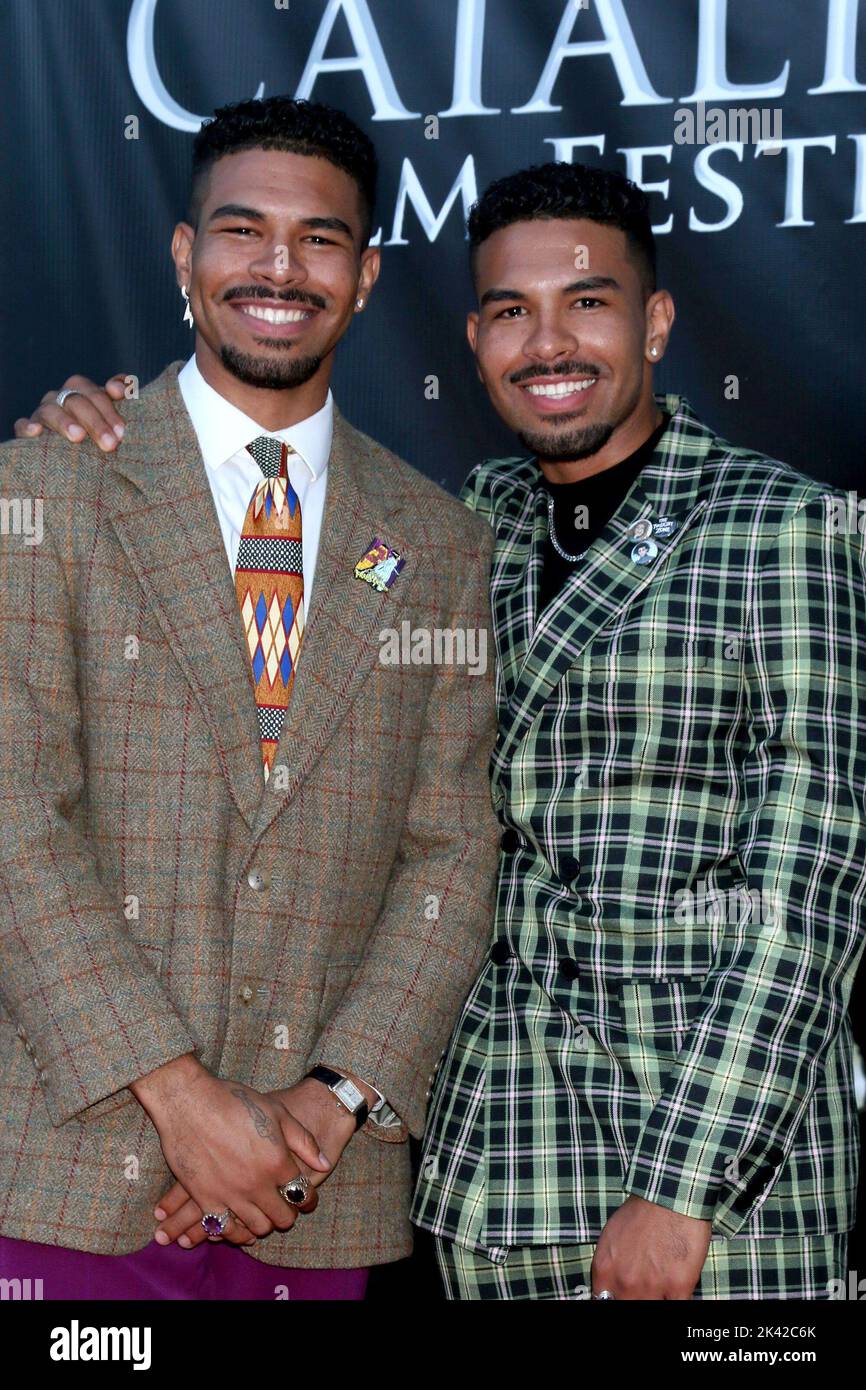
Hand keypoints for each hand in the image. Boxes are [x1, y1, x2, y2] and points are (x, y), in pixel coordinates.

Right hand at [13, 373, 127, 450]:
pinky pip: (22, 425)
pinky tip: (37, 433)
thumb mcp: (117, 426)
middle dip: (95, 421)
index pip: (94, 392)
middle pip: (75, 400)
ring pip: (50, 410)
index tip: (122, 421)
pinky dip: (28, 426)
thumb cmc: (104, 443)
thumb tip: (120, 389)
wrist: (80, 467)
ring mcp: (44, 414)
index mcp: (85, 395)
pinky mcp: (27, 431)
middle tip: (111, 443)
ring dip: (65, 422)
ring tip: (79, 437)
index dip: (108, 402)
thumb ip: (125, 403)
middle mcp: (63, 399)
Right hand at [131, 1054, 331, 1247]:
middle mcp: (256, 1184)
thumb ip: (303, 1141)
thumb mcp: (277, 1112)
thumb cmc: (234, 1101)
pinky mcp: (205, 1199)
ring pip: (257, 1227)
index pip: (302, 1194)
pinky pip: (225, 1229)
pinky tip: (239, 1226)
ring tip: (265, 1216)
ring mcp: (230, 1195)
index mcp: (277, 1162)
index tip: (307, 1200)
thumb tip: (324, 1162)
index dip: (309, 1200)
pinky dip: (236, 1233)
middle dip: (288, 1214)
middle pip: (281, 1217)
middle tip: (286, 1209)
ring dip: (265, 1224)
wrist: (189, 1102)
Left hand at [591, 1195, 711, 1299]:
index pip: (600, 1301)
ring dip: (655, 1298)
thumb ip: (609, 1266)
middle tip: (642, 1288)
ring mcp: (652, 1287)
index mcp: (604, 1270)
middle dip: (633, 1298)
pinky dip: (674, 1300)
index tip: (620, 1295)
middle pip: (625, 1306)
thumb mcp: (610, 1238)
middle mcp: (625, 1282)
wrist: (669, 1196)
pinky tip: (674, 1290)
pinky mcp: (677, 1287)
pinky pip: (675, 1307)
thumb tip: (610, 1285)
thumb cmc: (641, 1211)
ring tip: (660, 1286)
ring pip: (650, 1308)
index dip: (613, 1298)